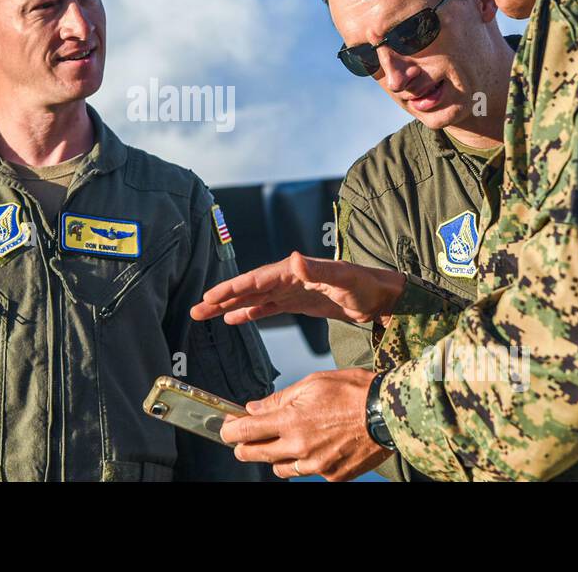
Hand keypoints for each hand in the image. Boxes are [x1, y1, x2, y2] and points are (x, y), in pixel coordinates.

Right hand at [190, 251, 405, 325]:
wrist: (381, 296)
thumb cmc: (365, 285)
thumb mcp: (342, 278)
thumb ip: (317, 269)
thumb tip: (295, 258)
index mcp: (294, 270)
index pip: (257, 279)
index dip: (233, 288)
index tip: (211, 295)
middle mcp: (288, 277)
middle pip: (248, 288)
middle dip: (221, 297)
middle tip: (196, 309)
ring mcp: (290, 290)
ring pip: (253, 299)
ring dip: (229, 306)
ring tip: (204, 314)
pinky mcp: (296, 302)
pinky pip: (266, 308)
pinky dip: (248, 313)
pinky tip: (232, 319)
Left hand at [220, 369, 391, 481]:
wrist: (389, 413)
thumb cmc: (353, 392)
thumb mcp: (312, 384)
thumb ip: (279, 399)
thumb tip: (254, 408)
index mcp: (290, 422)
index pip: (244, 433)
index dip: (230, 431)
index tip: (227, 427)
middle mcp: (299, 448)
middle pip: (255, 455)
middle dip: (245, 446)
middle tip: (245, 438)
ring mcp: (316, 465)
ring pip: (281, 469)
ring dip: (276, 456)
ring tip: (285, 440)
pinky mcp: (333, 476)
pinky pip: (309, 473)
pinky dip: (306, 462)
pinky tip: (316, 446)